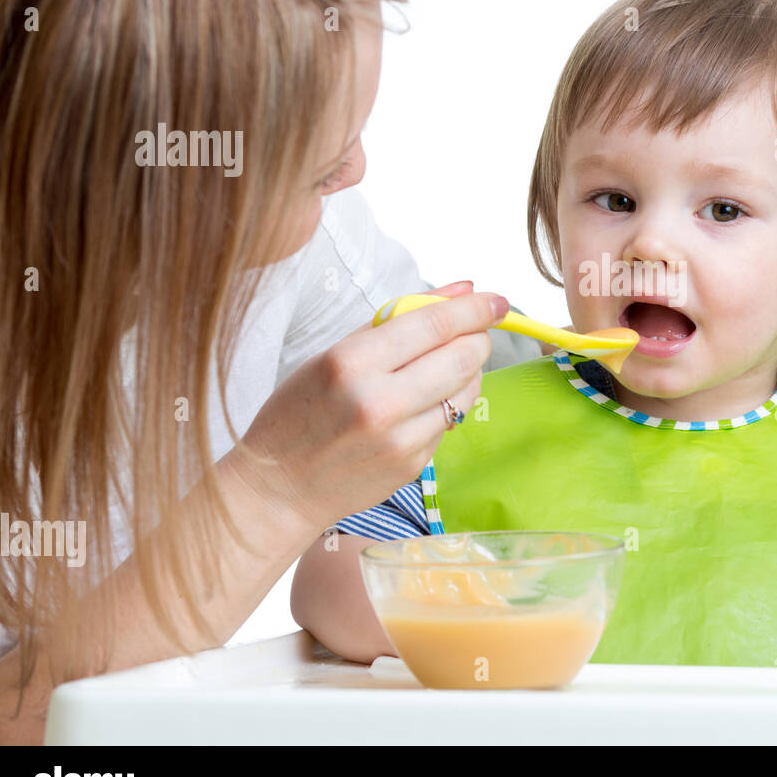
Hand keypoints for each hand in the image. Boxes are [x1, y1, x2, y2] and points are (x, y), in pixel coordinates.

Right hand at [229, 281, 507, 530]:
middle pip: (462, 357)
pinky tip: (424, 401)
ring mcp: (401, 439)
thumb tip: (462, 288)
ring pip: (467, 392)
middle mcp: (380, 402)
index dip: (475, 308)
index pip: (434, 324)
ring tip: (449, 364)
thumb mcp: (335, 353)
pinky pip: (450, 422)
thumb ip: (399, 318)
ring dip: (470, 371)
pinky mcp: (415, 465)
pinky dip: (448, 404)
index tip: (496, 300)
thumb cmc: (300, 412)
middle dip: (479, 338)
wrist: (280, 488)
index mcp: (352, 363)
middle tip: (476, 331)